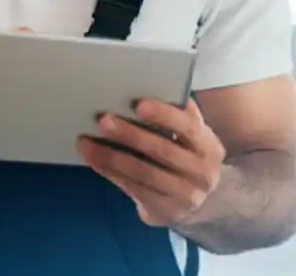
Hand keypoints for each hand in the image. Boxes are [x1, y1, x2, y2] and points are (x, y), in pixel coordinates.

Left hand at [77, 97, 224, 226]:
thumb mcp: (191, 138)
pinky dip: (110, 172)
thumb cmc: (186, 156)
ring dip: (111, 156)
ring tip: (86, 141)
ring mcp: (185, 196)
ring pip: (144, 172)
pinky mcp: (165, 211)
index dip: (164, 114)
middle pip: (162, 150)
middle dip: (130, 134)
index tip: (137, 104)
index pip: (189, 127)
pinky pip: (133, 189)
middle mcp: (202, 173)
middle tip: (102, 120)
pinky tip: (92, 158)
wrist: (200, 202)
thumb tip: (142, 85)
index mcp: (209, 146)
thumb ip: (176, 117)